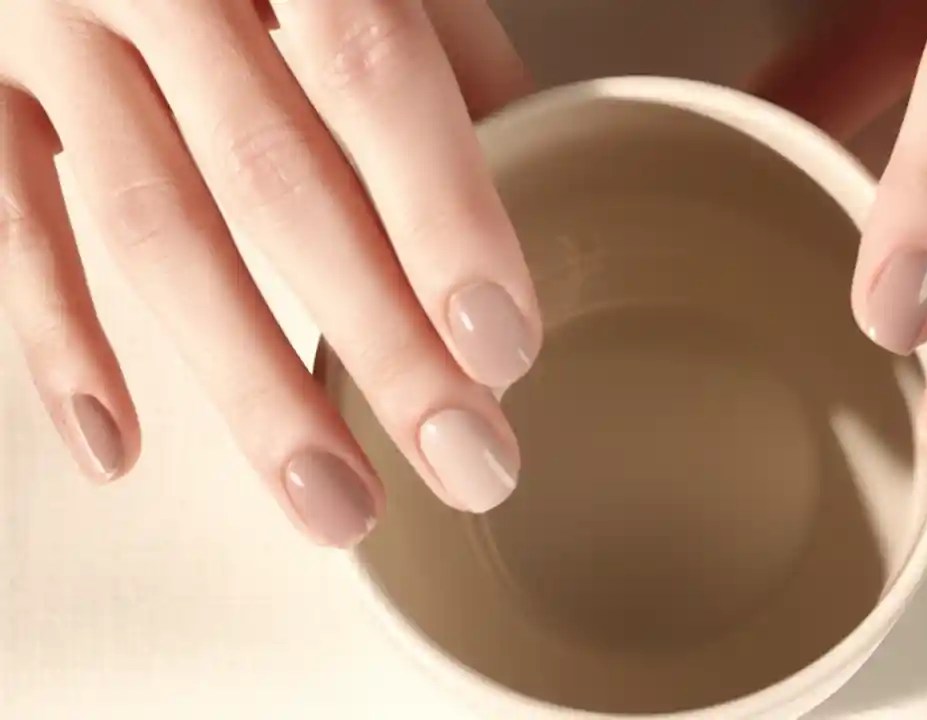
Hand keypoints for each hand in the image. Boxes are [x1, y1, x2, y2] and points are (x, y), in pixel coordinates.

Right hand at [0, 0, 538, 546]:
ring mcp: (47, 25)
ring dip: (250, 383)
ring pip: (154, 226)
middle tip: (466, 464)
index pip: (375, 74)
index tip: (504, 352)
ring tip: (334, 499)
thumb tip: (532, 177)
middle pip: (276, 178)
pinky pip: (7, 222)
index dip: (443, 215)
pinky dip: (60, 343)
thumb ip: (438, 47)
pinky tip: (120, 448)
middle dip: (379, 341)